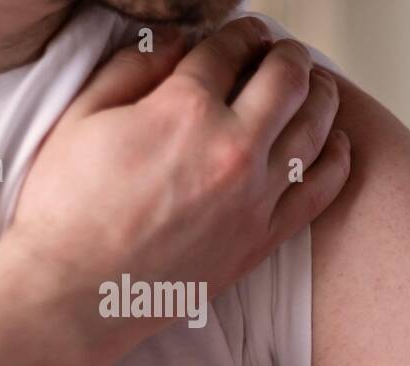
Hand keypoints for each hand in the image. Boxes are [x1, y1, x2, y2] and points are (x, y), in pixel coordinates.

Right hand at [11, 17, 351, 364]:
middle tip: (289, 52)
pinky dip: (337, 161)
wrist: (79, 291)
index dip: (241, 33)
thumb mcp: (84, 116)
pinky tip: (340, 144)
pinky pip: (320, 193)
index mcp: (185, 108)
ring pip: (314, 132)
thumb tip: (178, 42)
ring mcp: (256, 197)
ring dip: (322, 99)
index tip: (247, 31)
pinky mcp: (264, 238)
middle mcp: (233, 149)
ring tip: (320, 86)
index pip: (229, 52)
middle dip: (290, 57)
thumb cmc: (69, 206)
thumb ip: (134, 68)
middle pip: (286, 83)